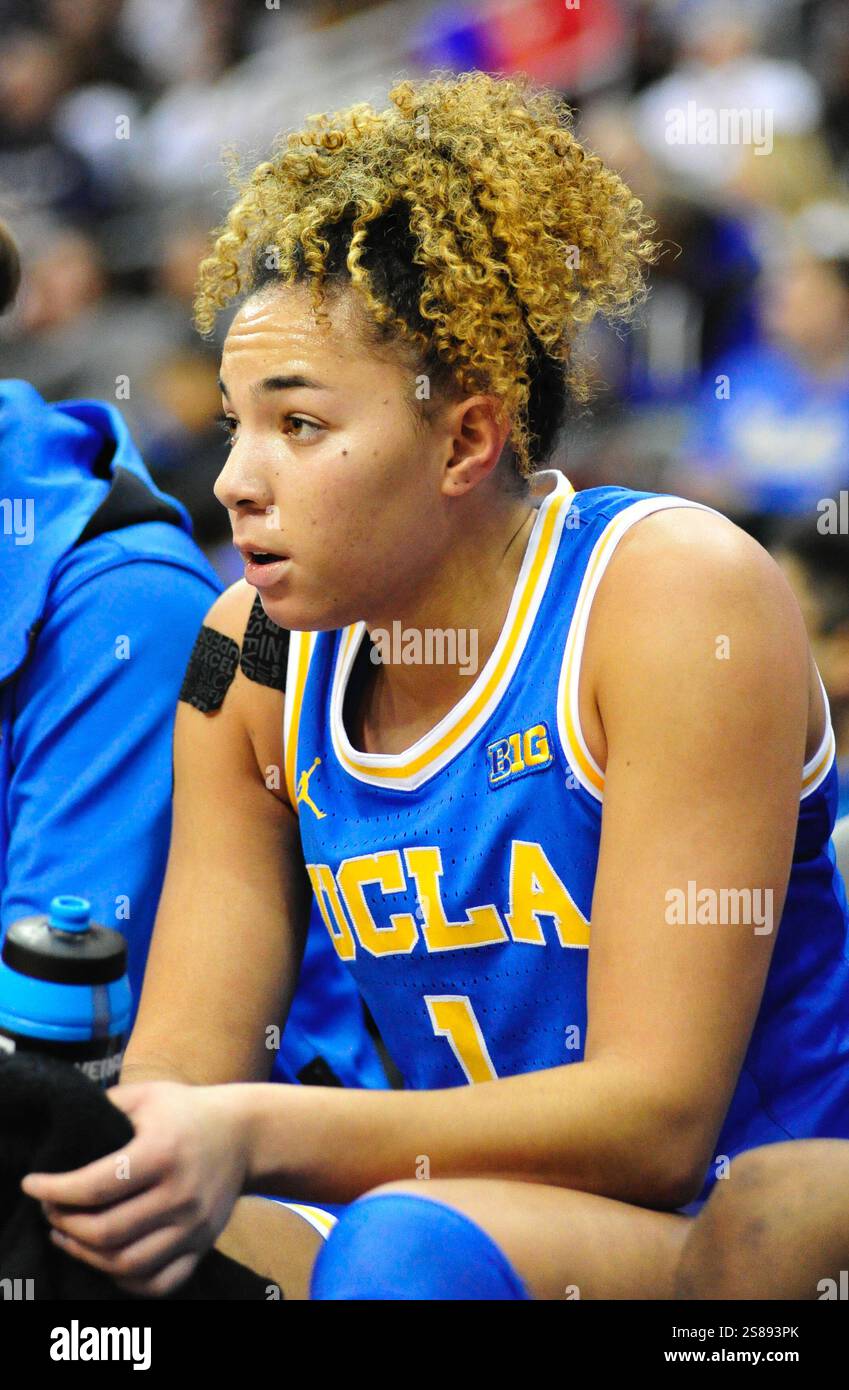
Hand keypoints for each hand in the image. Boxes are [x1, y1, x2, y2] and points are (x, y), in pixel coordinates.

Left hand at [20, 1080, 250, 1296]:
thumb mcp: (147, 1095)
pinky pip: (160, 1284)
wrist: (245, 1134)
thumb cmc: (186, 1111)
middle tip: (50, 1211)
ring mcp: (194, 1226)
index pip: (96, 1185)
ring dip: (86, 1256)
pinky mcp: (202, 1246)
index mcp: (162, 1152)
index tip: (33, 1185)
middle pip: (107, 1232)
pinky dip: (126, 1282)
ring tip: (67, 1237)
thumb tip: (61, 1131)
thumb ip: (105, 1108)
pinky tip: (105, 1261)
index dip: (55, 1190)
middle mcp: (180, 1194)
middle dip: (66, 1225)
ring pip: (128, 1265)